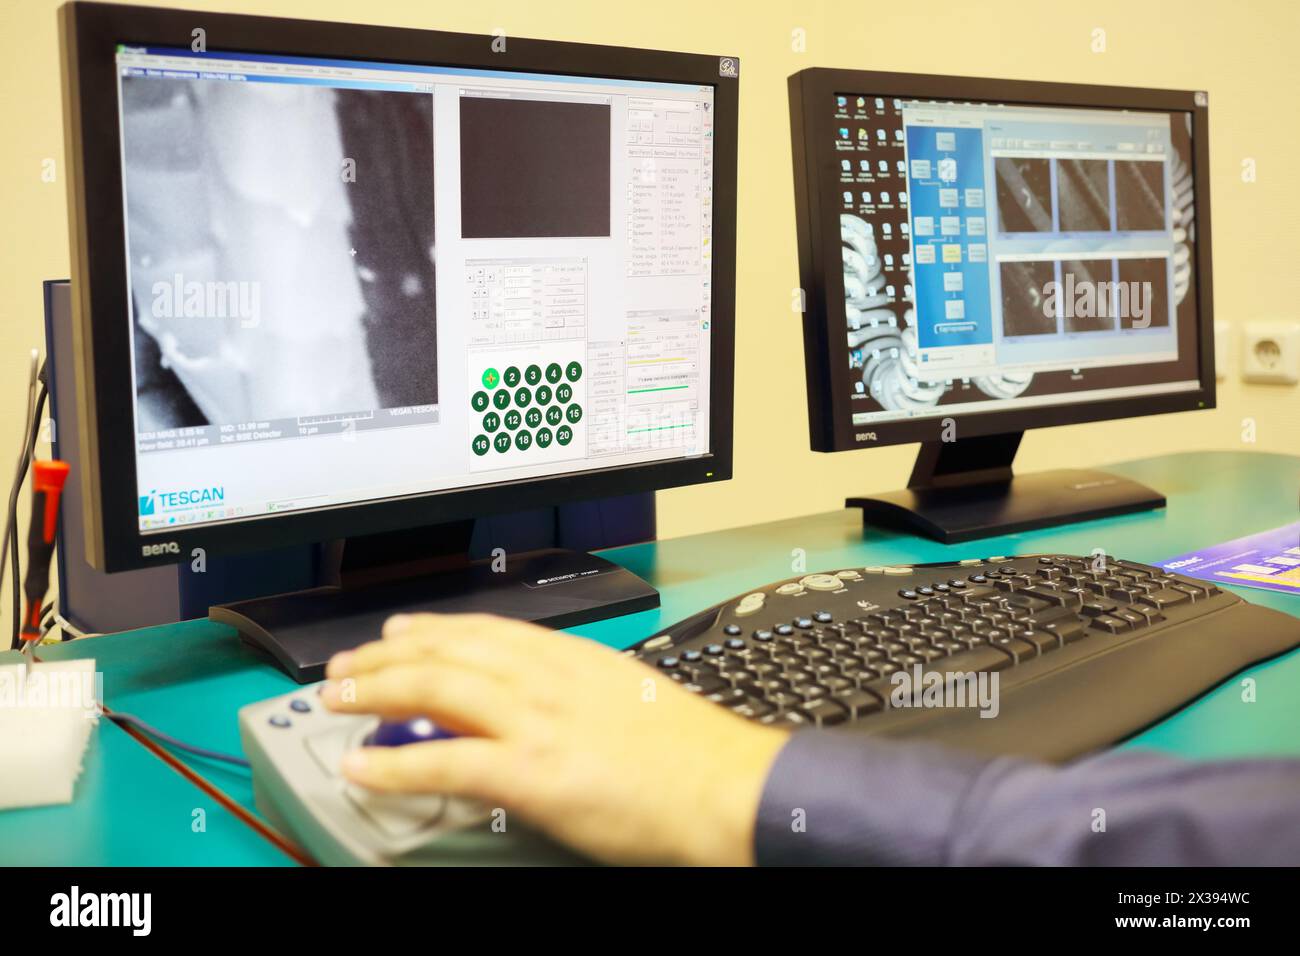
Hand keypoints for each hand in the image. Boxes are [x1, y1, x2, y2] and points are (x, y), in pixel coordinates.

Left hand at [320, 613, 789, 865]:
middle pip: (448, 651)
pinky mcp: (530, 772)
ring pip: (435, 689)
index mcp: (572, 658)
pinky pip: (444, 761)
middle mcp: (545, 679)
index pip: (485, 631)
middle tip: (347, 665)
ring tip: (338, 698)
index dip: (432, 629)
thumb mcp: (630, 697)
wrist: (725, 786)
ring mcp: (534, 723)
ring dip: (377, 690)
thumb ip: (580, 694)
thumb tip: (549, 708)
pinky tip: (362, 765)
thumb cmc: (691, 752)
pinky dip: (395, 763)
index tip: (400, 630)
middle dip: (387, 655)